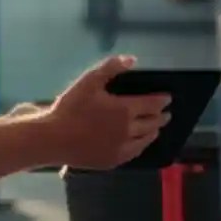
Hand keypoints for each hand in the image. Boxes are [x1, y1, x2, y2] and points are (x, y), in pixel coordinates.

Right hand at [44, 55, 171, 169]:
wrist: (53, 139)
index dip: (162, 100)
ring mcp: (122, 148)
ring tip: (156, 128)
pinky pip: (133, 153)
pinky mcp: (113, 161)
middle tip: (165, 113)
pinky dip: (141, 145)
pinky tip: (139, 143)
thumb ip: (111, 68)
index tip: (168, 98)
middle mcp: (128, 130)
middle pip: (152, 123)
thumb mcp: (88, 81)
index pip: (152, 104)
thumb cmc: (70, 107)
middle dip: (161, 116)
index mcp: (125, 110)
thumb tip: (132, 60)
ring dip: (153, 131)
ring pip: (145, 139)